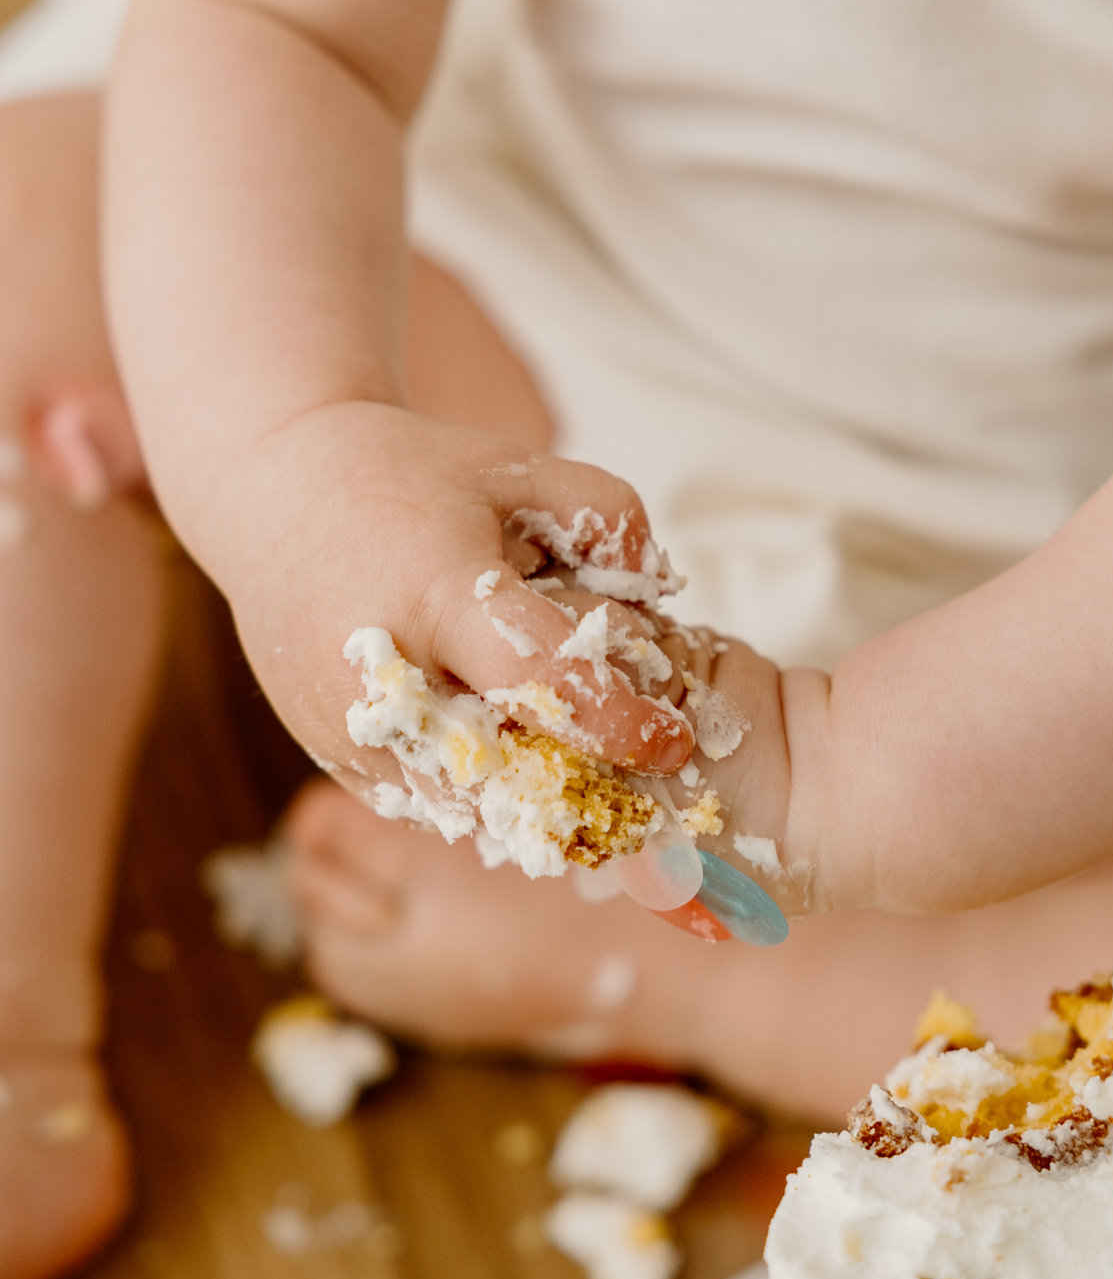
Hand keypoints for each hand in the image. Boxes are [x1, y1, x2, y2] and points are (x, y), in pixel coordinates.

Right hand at [207, 398, 695, 796]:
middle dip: (585, 792)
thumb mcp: (514, 466)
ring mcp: (350, 727)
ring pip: (467, 810)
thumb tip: (659, 587)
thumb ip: (605, 513)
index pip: (544, 682)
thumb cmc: (410, 477)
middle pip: (509, 772)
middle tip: (642, 793)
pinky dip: (479, 805)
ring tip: (587, 793)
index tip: (672, 742)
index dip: (618, 723)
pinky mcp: (331, 756)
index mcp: (439, 593)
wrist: (274, 493)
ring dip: (534, 812)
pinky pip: (425, 808)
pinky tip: (519, 779)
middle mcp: (387, 674)